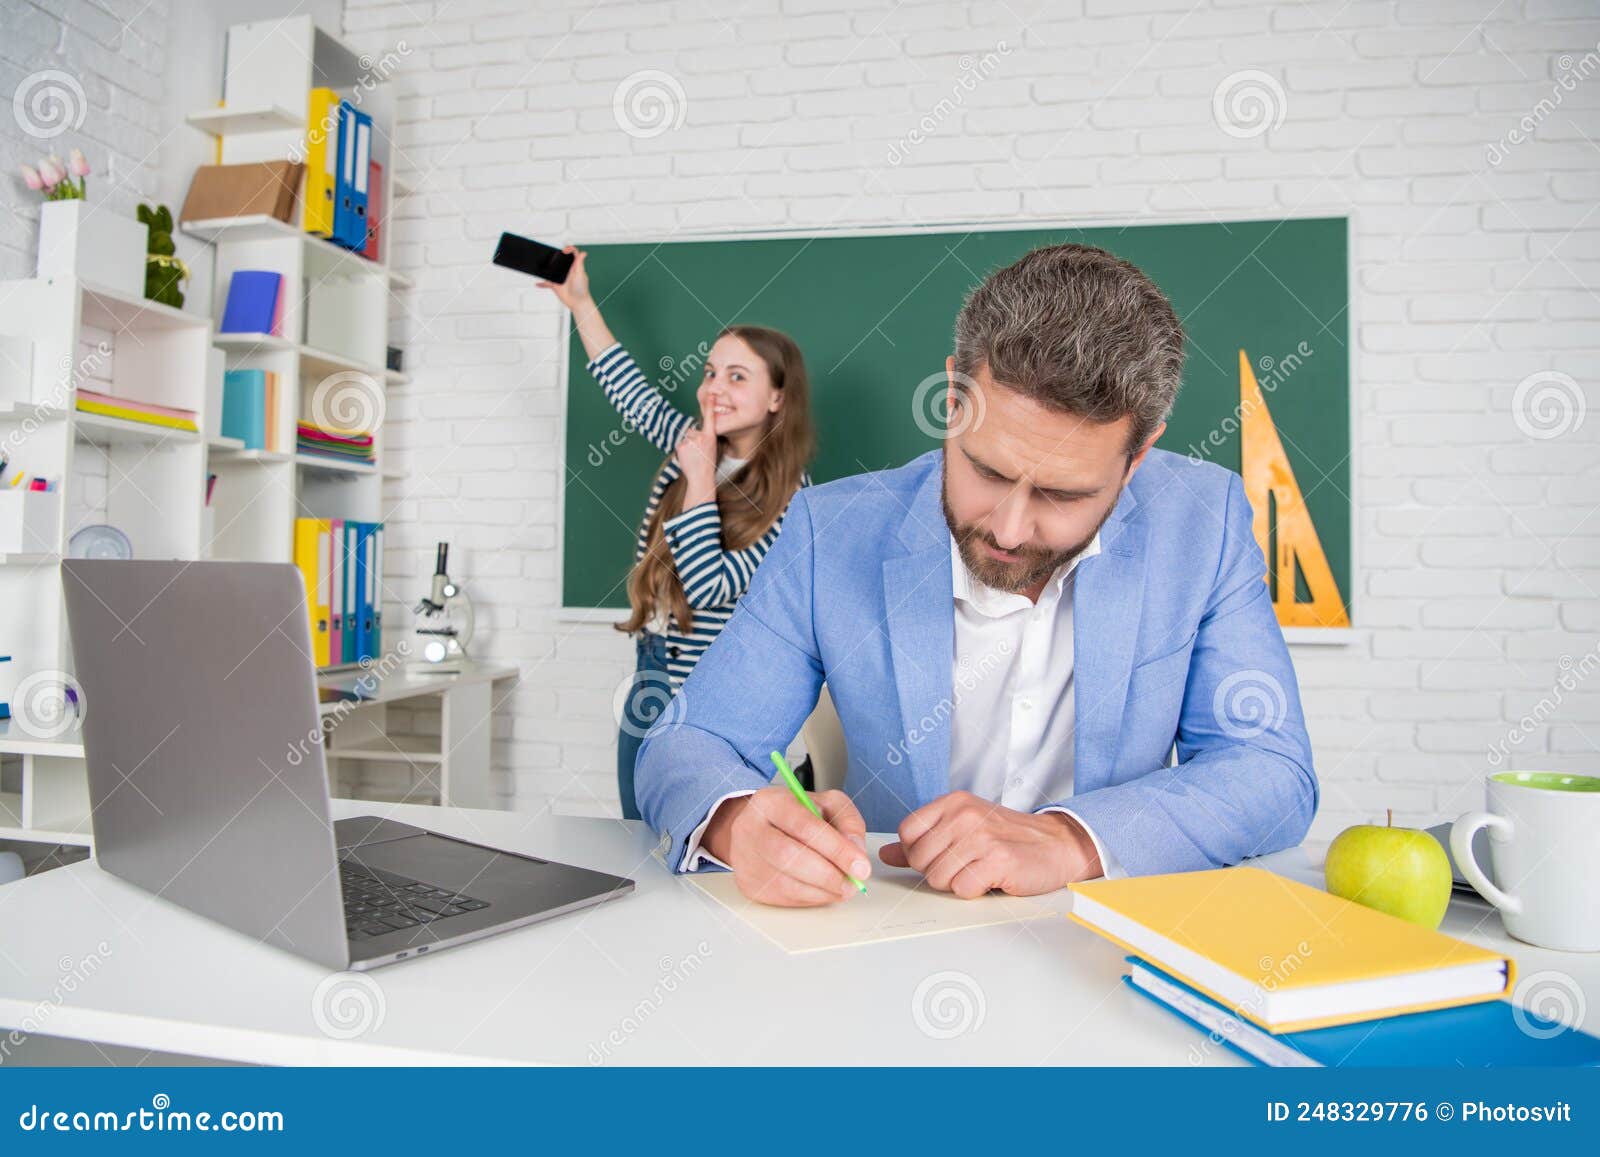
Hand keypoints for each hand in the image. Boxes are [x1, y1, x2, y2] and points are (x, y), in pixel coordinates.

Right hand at [537, 245, 590, 309]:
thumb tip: (583, 253)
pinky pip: (547, 283)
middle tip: (550, 254)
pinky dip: (542, 284)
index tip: (564, 250)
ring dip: (546, 269)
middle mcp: (567, 271)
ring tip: (541, 265)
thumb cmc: (582, 290)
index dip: (569, 249)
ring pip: (552, 270)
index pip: (573, 255)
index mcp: (574, 267)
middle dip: (555, 256)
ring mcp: (561, 278)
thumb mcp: (580, 274)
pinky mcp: (555, 285)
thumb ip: (579, 263)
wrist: (577, 303)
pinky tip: (538, 283)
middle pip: (560, 260)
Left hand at [673, 401, 718, 505]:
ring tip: (693, 457)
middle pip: (691, 431)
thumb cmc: (707, 464)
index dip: (710, 406)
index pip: (710, 418)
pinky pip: (680, 444)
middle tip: (698, 453)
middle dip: (692, 440)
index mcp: (710, 437)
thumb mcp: (711, 448)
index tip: (711, 395)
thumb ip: (704, 438)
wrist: (701, 478)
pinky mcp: (681, 446)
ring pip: (685, 438)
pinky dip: (682, 451)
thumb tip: (693, 432)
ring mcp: (690, 441)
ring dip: (687, 446)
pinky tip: (687, 458)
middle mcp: (701, 437)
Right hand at [702, 786, 870, 906]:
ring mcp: (746, 860)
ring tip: (844, 887)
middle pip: (790, 857)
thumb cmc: (795, 816)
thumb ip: (847, 819)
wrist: (757, 829)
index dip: (836, 848)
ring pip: (787, 883)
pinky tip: (825, 891)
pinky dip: (812, 898)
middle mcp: (751, 829)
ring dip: (823, 890)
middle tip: (854, 882)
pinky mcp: (749, 885)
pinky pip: (784, 898)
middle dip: (829, 874)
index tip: (861, 865)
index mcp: (770, 802)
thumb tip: (857, 849)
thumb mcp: (825, 804)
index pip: (804, 825)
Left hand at [879, 791, 1101, 897]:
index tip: (942, 854)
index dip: (919, 852)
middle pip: (920, 860)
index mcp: (952, 802)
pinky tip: (991, 879)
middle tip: (966, 865)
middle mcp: (964, 815)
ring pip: (938, 878)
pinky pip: (962, 889)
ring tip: (979, 871)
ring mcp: (981, 836)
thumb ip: (923, 840)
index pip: (907, 833)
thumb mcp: (963, 829)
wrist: (1057, 844)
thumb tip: (886, 853)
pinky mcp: (997, 860)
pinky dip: (974, 891)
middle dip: (938, 871)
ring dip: (957, 883)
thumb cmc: (1008, 838)